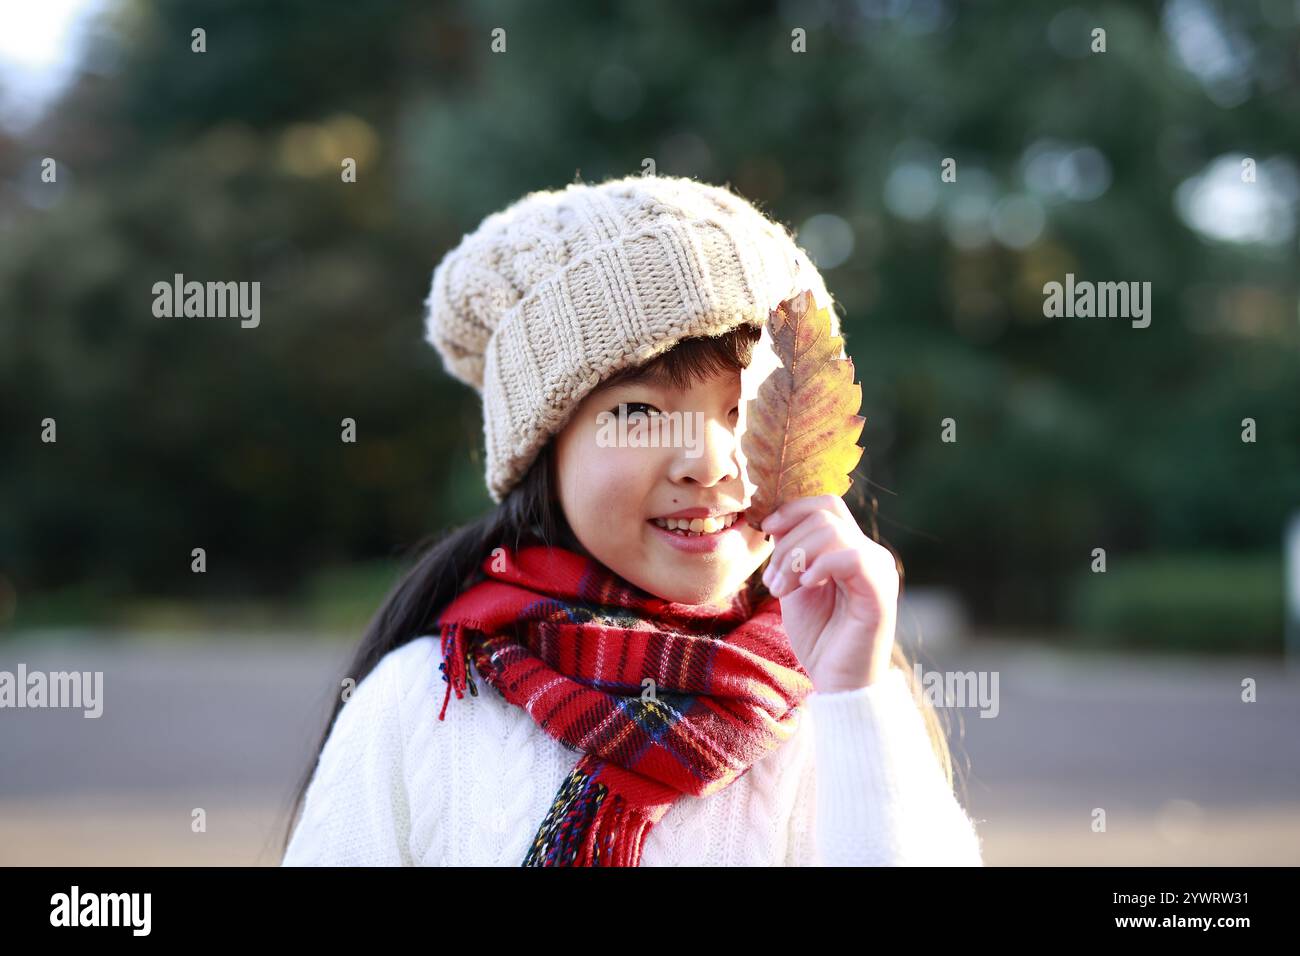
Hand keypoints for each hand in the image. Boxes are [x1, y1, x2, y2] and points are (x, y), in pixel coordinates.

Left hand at [759, 494, 897, 692]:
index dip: (794, 509)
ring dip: (795, 558)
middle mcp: (869, 553)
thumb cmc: (818, 636)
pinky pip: (852, 557)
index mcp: (850, 549)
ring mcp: (878, 569)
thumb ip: (791, 552)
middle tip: (771, 581)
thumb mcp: (795, 584)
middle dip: (787, 543)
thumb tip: (776, 520)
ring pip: (833, 531)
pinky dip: (821, 565)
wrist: (837, 681)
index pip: (827, 505)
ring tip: (781, 590)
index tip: (767, 529)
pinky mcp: (881, 591)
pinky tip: (806, 586)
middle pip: (825, 515)